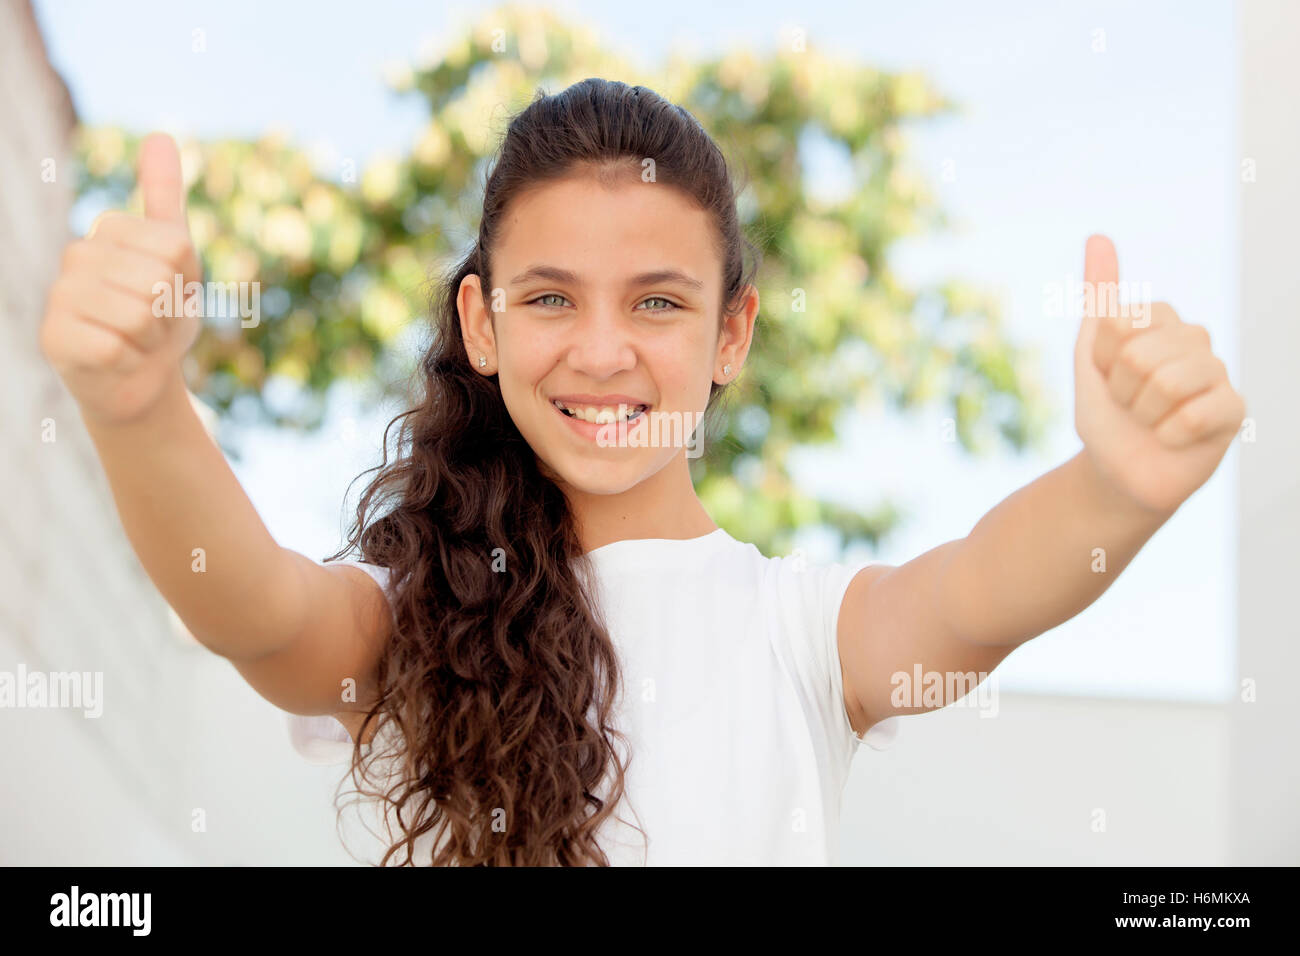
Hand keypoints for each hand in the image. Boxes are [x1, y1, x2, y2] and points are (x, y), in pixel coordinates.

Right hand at [39, 131, 203, 426]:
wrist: (144, 377)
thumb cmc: (161, 316)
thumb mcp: (176, 256)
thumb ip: (164, 198)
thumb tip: (158, 135)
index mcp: (108, 232)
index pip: (175, 246)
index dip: (186, 280)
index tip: (170, 293)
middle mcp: (76, 257)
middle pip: (157, 280)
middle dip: (169, 313)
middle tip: (153, 324)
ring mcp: (60, 296)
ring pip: (138, 314)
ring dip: (152, 339)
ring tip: (137, 340)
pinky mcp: (54, 338)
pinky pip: (116, 348)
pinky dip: (131, 362)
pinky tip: (118, 361)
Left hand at [1073, 234, 1245, 514]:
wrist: (1117, 471)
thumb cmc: (1107, 411)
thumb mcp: (1091, 352)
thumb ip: (1099, 296)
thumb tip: (1098, 236)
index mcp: (1162, 320)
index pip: (1123, 321)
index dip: (1104, 358)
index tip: (1108, 376)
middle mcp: (1196, 339)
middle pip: (1144, 353)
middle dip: (1123, 389)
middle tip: (1129, 404)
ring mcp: (1218, 374)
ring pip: (1171, 381)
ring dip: (1144, 412)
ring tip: (1149, 420)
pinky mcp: (1234, 411)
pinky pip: (1199, 413)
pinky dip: (1168, 434)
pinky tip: (1170, 440)